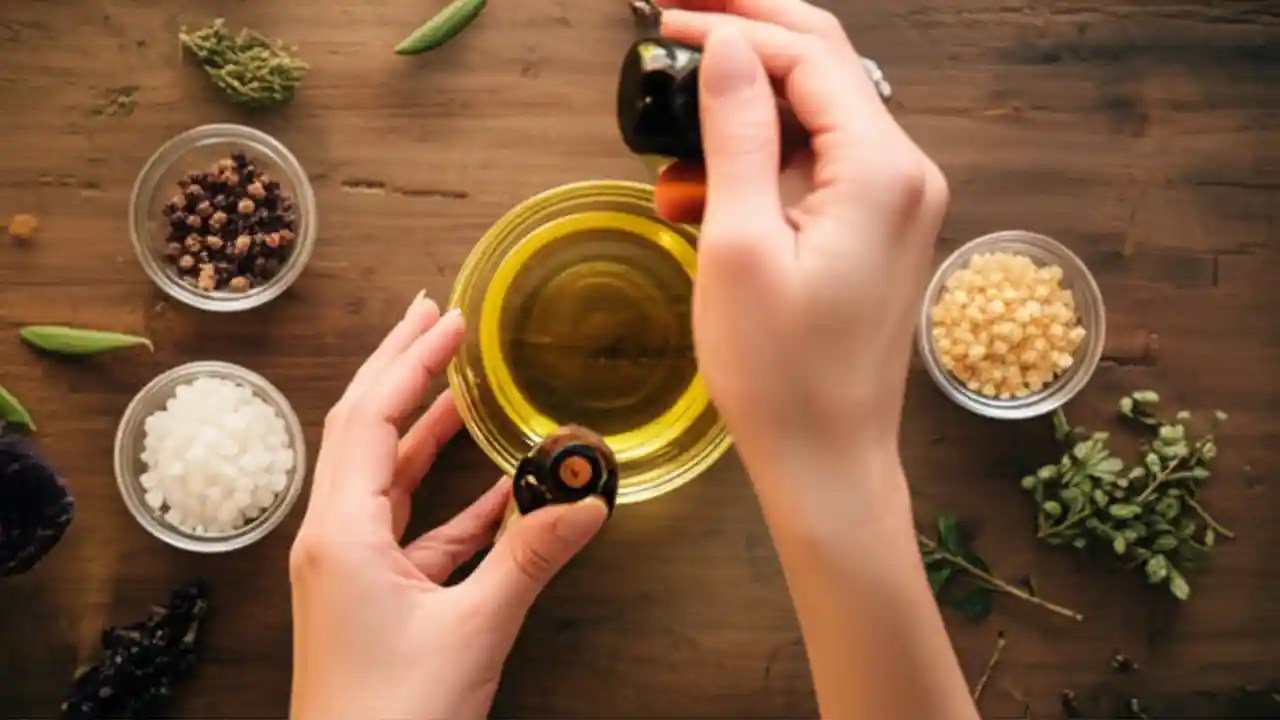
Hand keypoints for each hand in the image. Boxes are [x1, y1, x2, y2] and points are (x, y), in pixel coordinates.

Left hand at [289, 294, 608, 719]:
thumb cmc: (392, 719)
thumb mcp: (473, 631)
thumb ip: (530, 558)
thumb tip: (585, 502)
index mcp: (340, 535)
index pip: (371, 420)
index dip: (410, 364)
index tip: (448, 321)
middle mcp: (334, 540)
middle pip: (362, 429)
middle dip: (399, 369)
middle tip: (435, 318)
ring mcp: (349, 567)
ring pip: (383, 474)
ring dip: (421, 427)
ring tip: (457, 383)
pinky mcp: (372, 594)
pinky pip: (409, 527)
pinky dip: (447, 499)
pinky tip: (489, 486)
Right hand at [657, 0, 949, 508]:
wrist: (828, 463)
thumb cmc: (780, 375)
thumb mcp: (738, 246)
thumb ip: (738, 134)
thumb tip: (727, 46)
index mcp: (881, 170)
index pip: (808, 56)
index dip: (734, 25)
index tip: (664, 20)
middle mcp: (905, 173)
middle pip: (824, 67)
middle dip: (748, 36)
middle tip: (676, 17)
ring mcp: (897, 203)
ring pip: (815, 118)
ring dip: (742, 118)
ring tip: (672, 157)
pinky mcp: (877, 231)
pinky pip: (817, 168)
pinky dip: (760, 166)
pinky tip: (702, 198)